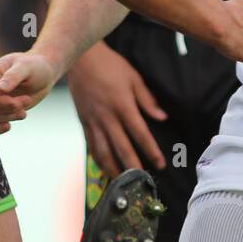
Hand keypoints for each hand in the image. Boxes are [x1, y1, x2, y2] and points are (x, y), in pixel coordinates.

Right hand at [0, 51, 56, 133]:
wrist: (44, 74)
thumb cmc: (35, 66)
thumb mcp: (26, 67)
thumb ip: (12, 76)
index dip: (1, 100)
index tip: (19, 100)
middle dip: (8, 109)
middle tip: (27, 101)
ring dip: (9, 116)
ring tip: (24, 110)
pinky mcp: (1, 110)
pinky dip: (0, 128)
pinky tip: (9, 126)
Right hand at [69, 42, 167, 175]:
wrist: (80, 60)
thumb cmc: (110, 66)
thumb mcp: (133, 78)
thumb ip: (147, 100)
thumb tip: (162, 117)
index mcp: (123, 105)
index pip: (140, 133)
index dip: (151, 151)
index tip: (160, 164)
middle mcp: (107, 117)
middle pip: (122, 148)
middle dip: (133, 166)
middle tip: (141, 181)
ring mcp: (93, 121)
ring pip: (103, 151)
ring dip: (113, 168)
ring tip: (122, 181)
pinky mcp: (83, 122)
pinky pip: (91, 145)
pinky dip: (98, 159)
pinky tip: (105, 167)